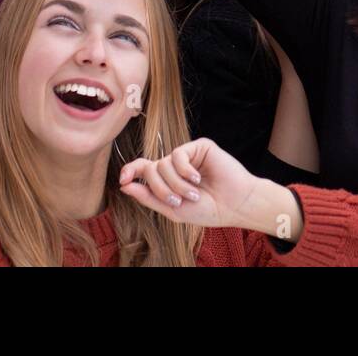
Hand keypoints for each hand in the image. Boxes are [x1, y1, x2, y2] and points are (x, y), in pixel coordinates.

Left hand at [120, 138, 301, 238]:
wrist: (234, 204)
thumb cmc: (207, 209)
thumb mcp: (173, 210)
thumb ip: (149, 197)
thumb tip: (125, 185)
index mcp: (167, 179)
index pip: (143, 169)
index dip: (130, 170)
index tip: (123, 179)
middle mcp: (175, 165)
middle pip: (150, 168)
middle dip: (159, 188)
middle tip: (176, 201)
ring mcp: (187, 155)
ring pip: (163, 163)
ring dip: (175, 183)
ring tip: (193, 193)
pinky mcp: (199, 146)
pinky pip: (178, 154)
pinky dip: (184, 170)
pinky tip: (197, 179)